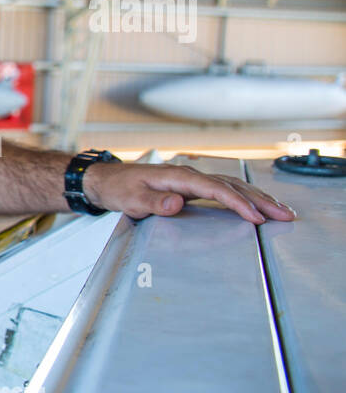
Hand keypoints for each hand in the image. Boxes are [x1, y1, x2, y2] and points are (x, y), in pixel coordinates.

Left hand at [83, 162, 296, 223]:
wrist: (108, 181)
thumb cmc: (120, 190)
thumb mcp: (132, 200)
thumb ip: (154, 203)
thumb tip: (178, 203)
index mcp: (178, 177)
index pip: (216, 189)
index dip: (237, 203)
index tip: (255, 217)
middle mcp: (190, 175)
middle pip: (232, 185)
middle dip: (260, 200)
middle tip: (285, 215)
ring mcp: (193, 180)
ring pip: (233, 186)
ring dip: (258, 198)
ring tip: (282, 212)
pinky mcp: (193, 187)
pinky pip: (225, 190)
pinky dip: (245, 197)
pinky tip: (259, 206)